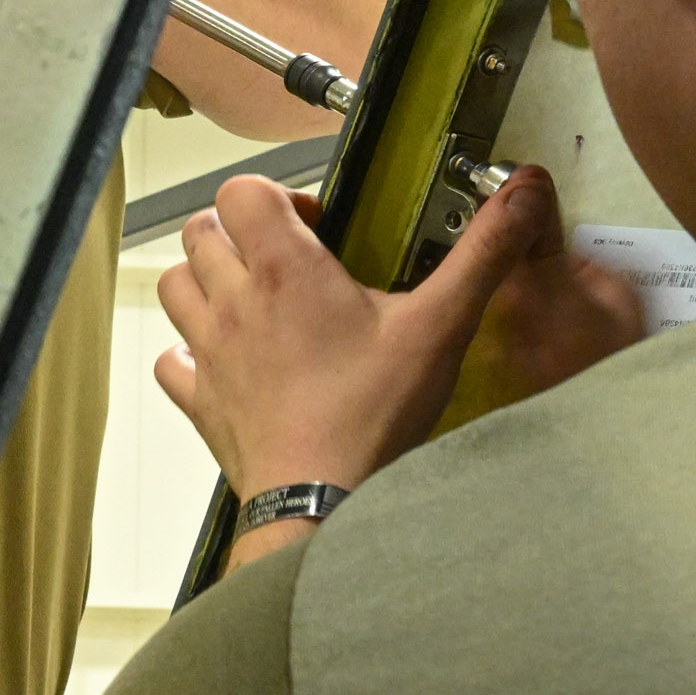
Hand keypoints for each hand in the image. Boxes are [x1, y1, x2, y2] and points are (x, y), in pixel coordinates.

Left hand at [152, 167, 637, 561]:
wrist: (321, 503)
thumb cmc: (372, 417)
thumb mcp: (439, 326)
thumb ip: (482, 255)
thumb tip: (524, 195)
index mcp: (284, 269)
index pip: (242, 190)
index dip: (275, 195)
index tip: (316, 225)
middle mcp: (234, 302)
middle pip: (203, 230)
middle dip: (238, 229)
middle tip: (287, 257)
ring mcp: (210, 353)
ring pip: (176, 285)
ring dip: (206, 279)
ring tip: (253, 298)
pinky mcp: (201, 402)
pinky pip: (171, 361)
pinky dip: (188, 352)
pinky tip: (226, 361)